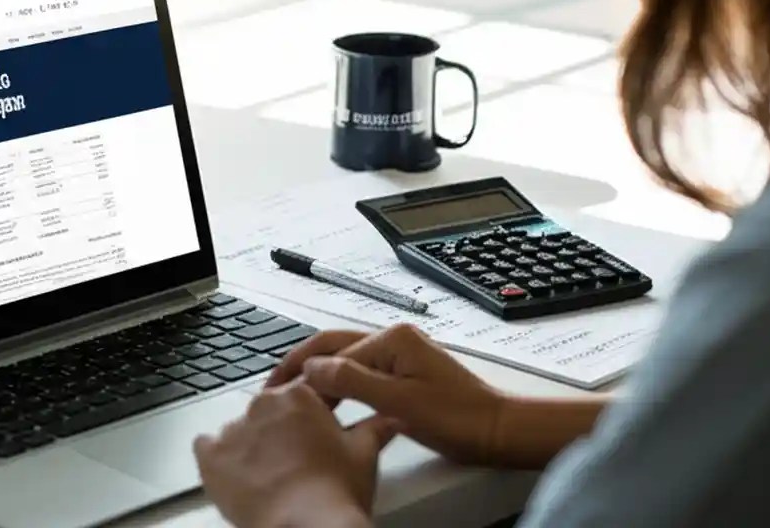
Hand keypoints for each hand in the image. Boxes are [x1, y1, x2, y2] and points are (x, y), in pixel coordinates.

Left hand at [194, 382, 395, 527]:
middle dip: (279, 431)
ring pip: (238, 429)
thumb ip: (376, 430)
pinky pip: (205, 446)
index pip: (300, 392)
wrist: (303, 525)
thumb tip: (391, 418)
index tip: (312, 433)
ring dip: (249, 445)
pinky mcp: (210, 456)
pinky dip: (216, 457)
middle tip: (295, 460)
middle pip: (267, 411)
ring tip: (267, 476)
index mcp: (299, 395)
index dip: (308, 416)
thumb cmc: (335, 491)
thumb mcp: (364, 455)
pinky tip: (232, 473)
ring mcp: (233, 429)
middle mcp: (262, 404)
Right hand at [267, 324, 506, 464]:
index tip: (280, 395)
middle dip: (302, 365)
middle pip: (334, 346)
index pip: (333, 353)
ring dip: (319, 375)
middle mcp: (394, 338)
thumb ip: (352, 381)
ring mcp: (401, 354)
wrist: (496, 430)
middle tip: (273, 387)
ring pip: (346, 358)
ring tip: (294, 397)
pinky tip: (329, 400)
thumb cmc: (458, 417)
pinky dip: (341, 383)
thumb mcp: (398, 402)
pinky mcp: (406, 372)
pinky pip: (362, 371)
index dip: (303, 375)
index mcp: (391, 339)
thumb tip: (313, 369)